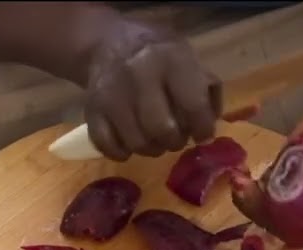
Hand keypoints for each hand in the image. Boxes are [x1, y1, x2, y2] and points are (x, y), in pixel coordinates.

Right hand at [82, 20, 220, 160]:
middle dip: (175, 141)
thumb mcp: (187, 57)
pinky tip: (130, 144)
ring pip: (136, 143)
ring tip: (155, 140)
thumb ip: (205, 88)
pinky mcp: (92, 110)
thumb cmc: (156, 55)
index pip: (193, 105)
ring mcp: (112, 94)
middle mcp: (139, 75)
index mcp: (170, 59)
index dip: (202, 127)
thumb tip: (210, 124)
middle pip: (162, 130)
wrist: (106, 43)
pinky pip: (107, 145)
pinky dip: (121, 152)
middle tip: (175, 138)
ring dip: (151, 149)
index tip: (203, 135)